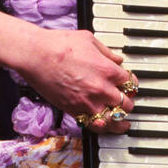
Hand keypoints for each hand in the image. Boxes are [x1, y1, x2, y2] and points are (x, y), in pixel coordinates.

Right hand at [16, 27, 134, 133]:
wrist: (36, 55)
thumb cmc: (59, 44)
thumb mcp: (89, 39)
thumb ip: (106, 52)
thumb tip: (117, 60)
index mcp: (108, 70)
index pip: (130, 83)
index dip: (131, 84)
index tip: (128, 85)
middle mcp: (101, 89)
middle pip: (126, 104)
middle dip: (127, 102)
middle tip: (126, 102)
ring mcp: (88, 102)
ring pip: (113, 120)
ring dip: (120, 122)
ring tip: (123, 124)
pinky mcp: (74, 111)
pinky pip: (94, 126)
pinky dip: (102, 128)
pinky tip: (105, 127)